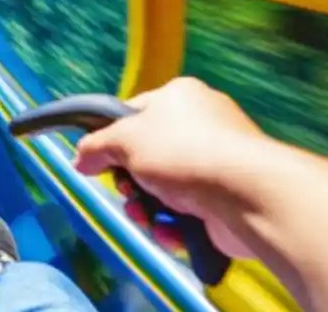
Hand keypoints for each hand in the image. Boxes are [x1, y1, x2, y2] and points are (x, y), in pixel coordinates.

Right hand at [74, 77, 267, 258]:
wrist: (247, 194)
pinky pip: (187, 211)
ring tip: (148, 217)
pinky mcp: (227, 198)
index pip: (134, 113)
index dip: (113, 139)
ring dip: (148, 208)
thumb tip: (81, 159)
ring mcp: (217, 162)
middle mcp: (202, 124)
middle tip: (128, 192)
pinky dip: (174, 225)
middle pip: (147, 156)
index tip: (99, 162)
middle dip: (131, 183)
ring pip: (164, 189)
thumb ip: (96, 147)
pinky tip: (171, 231)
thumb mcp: (125, 140)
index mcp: (179, 96)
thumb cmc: (184, 153)